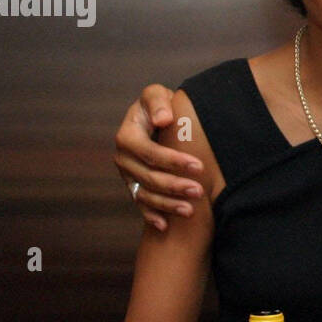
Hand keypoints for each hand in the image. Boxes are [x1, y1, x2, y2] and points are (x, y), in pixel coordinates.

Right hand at [113, 84, 203, 230]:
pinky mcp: (132, 186)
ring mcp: (127, 175)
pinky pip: (140, 205)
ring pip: (145, 194)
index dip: (174, 161)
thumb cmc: (158, 106)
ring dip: (167, 204)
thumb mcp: (157, 95)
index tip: (198, 166)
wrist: (154, 119)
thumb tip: (162, 119)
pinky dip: (151, 216)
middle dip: (175, 185)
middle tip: (199, 190)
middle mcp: (123, 158)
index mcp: (127, 135)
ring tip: (190, 210)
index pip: (150, 152)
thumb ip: (158, 102)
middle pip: (149, 177)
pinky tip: (166, 226)